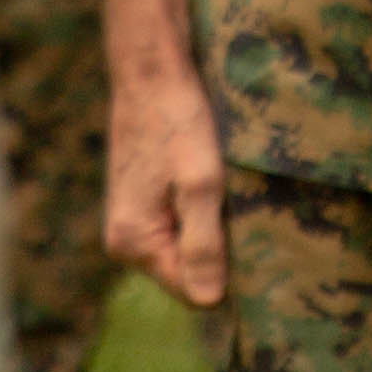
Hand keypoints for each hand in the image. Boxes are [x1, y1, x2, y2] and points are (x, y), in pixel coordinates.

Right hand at [106, 60, 226, 310]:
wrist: (151, 71)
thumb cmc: (178, 120)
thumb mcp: (201, 182)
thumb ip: (203, 243)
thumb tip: (210, 301)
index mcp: (133, 242)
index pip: (192, 291)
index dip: (225, 270)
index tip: (247, 236)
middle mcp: (124, 240)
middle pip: (188, 272)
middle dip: (218, 249)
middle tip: (239, 209)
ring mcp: (132, 220)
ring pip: (187, 248)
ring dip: (211, 227)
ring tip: (226, 191)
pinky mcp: (142, 201)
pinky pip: (180, 226)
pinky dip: (201, 211)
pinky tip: (213, 183)